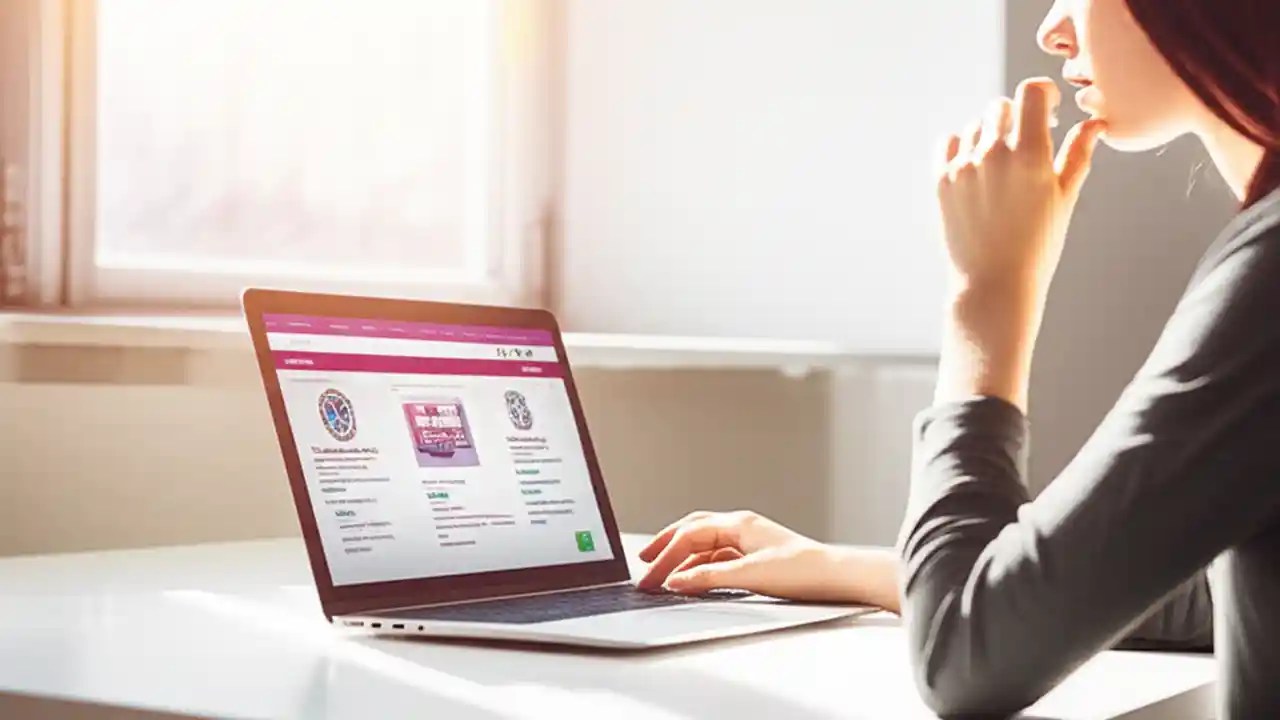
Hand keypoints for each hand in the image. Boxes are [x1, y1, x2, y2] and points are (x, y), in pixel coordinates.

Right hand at [637, 511, 900, 610]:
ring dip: (683, 557)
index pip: (689, 535)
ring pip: (705, 544)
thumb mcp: (750, 576)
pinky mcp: (755, 556)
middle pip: (692, 530)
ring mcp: (748, 540)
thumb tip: (676, 580)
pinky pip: (718, 556)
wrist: (837, 577)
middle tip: (644, 562)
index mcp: (738, 523)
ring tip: (664, 572)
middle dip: (666, 545)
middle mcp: (741, 527)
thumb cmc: (803, 571)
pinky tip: (694, 578)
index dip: (665, 557)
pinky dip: (700, 566)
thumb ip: (709, 578)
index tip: (650, 577)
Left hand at [933, 78, 1105, 410]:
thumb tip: (1095, 123)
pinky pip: (948, 142)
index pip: (1031, 92)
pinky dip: (962, 145)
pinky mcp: (941, 180)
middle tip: (1026, 141)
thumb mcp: (1065, 198)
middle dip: (1017, 117)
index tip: (1050, 110)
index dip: (1043, 94)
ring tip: (1002, 163)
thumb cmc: (1038, 244)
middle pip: (1001, 106)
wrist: (994, 283)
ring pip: (975, 126)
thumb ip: (1078, 154)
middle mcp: (993, 154)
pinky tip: (976, 164)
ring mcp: (963, 167)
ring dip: (989, 133)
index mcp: (1030, 155)